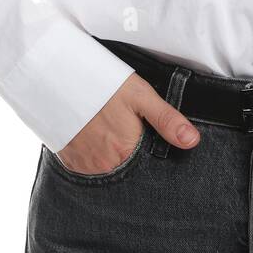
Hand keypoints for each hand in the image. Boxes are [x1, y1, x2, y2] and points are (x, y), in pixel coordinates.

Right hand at [55, 73, 200, 174]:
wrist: (60, 79)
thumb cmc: (104, 86)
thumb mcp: (141, 96)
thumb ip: (167, 120)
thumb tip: (192, 141)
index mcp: (126, 153)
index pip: (148, 168)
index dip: (152, 159)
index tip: (150, 145)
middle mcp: (106, 167)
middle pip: (128, 171)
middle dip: (133, 160)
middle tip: (129, 137)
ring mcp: (85, 168)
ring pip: (108, 172)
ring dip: (114, 161)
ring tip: (113, 138)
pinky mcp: (70, 164)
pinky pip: (88, 171)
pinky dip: (95, 160)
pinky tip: (97, 142)